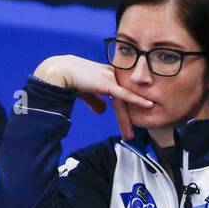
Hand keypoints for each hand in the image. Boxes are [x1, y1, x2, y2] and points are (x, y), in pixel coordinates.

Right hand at [33, 55, 152, 140]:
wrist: (60, 72)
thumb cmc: (69, 79)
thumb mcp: (85, 92)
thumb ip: (95, 100)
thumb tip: (102, 111)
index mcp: (109, 74)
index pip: (121, 94)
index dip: (125, 109)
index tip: (127, 124)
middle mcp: (113, 74)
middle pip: (125, 99)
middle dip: (127, 118)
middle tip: (129, 135)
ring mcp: (112, 77)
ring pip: (124, 101)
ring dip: (127, 119)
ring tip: (129, 135)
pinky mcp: (108, 83)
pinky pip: (125, 94)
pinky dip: (137, 100)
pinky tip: (148, 105)